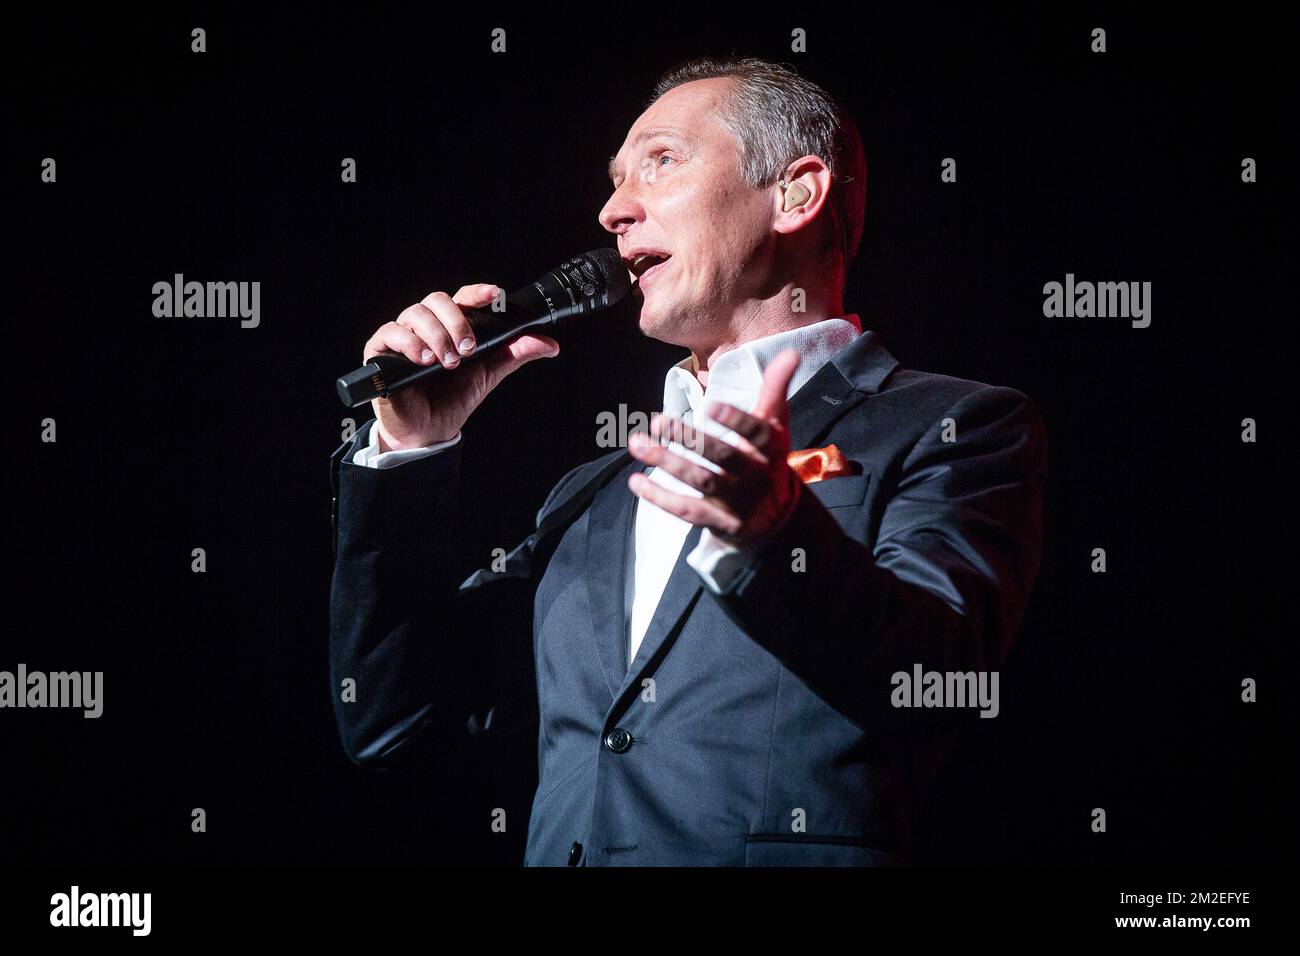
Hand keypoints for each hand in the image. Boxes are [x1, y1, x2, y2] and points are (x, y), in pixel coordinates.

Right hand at [362, 283, 558, 450]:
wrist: (428, 432)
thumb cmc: (452, 399)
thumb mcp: (488, 375)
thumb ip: (513, 355)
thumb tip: (548, 344)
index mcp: (450, 326)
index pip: (462, 298)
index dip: (477, 293)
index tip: (494, 295)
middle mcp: (426, 326)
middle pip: (437, 300)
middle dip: (456, 321)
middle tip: (468, 348)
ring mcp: (403, 336)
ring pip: (415, 314)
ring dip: (436, 335)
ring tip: (447, 361)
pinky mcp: (381, 351)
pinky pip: (390, 332)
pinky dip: (408, 342)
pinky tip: (423, 359)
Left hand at [626, 348, 802, 547]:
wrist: (774, 514)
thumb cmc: (767, 456)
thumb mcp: (775, 424)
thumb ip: (775, 389)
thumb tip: (790, 353)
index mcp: (772, 448)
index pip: (758, 433)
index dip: (736, 420)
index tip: (710, 405)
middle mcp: (757, 476)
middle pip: (723, 457)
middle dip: (690, 439)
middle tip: (658, 421)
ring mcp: (738, 502)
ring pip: (700, 481)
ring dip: (667, 462)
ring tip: (638, 444)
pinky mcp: (719, 521)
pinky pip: (687, 510)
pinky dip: (660, 498)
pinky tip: (635, 482)